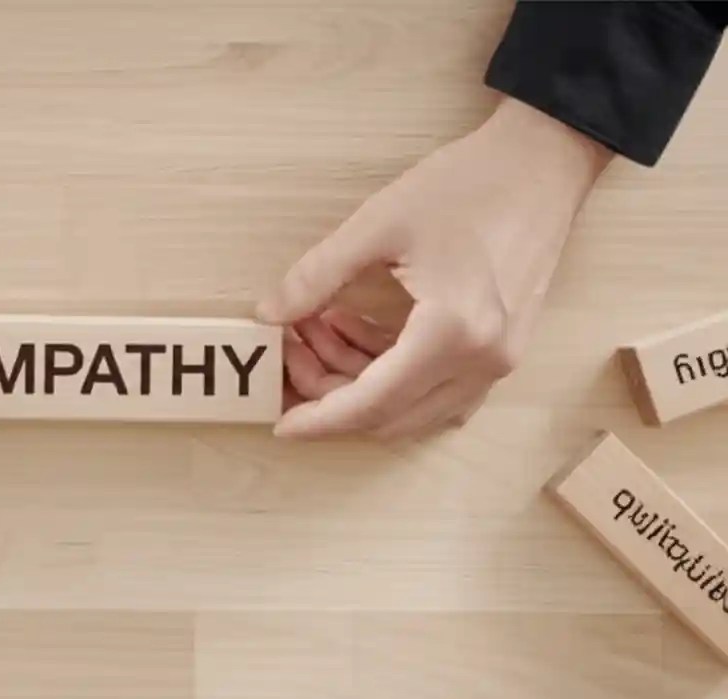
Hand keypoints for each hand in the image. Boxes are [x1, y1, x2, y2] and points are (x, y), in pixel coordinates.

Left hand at [258, 98, 612, 439]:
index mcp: (452, 333)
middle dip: (331, 395)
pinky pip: (436, 387)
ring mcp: (499, 361)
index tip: (281, 423)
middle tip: (289, 353)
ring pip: (412, 407)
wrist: (543, 162)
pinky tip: (355, 328)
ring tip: (316, 327)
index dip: (320, 418)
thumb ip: (316, 276)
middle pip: (391, 416)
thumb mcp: (376, 225)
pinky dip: (390, 373)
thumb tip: (269, 315)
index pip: (372, 403)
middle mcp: (482, 361)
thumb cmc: (467, 184)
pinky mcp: (501, 349)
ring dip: (358, 383)